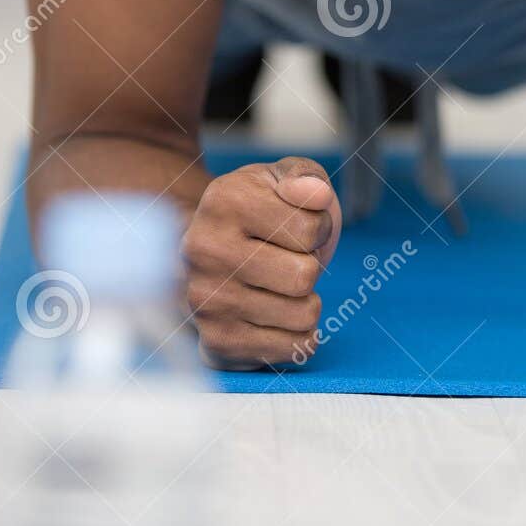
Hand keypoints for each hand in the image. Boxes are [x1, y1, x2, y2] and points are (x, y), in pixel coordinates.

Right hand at [182, 155, 340, 368]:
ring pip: (304, 314)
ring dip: (306, 300)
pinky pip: (294, 347)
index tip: (295, 226)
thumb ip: (304, 177)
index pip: (312, 228)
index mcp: (224, 201)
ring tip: (279, 285)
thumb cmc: (256, 213)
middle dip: (310, 265)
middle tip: (286, 258)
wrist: (209, 253)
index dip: (318, 228)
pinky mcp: (218, 342)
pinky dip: (298, 332)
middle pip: (306, 275)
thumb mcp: (279, 179)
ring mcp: (207, 300)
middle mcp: (206, 251)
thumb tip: (316, 193)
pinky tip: (275, 314)